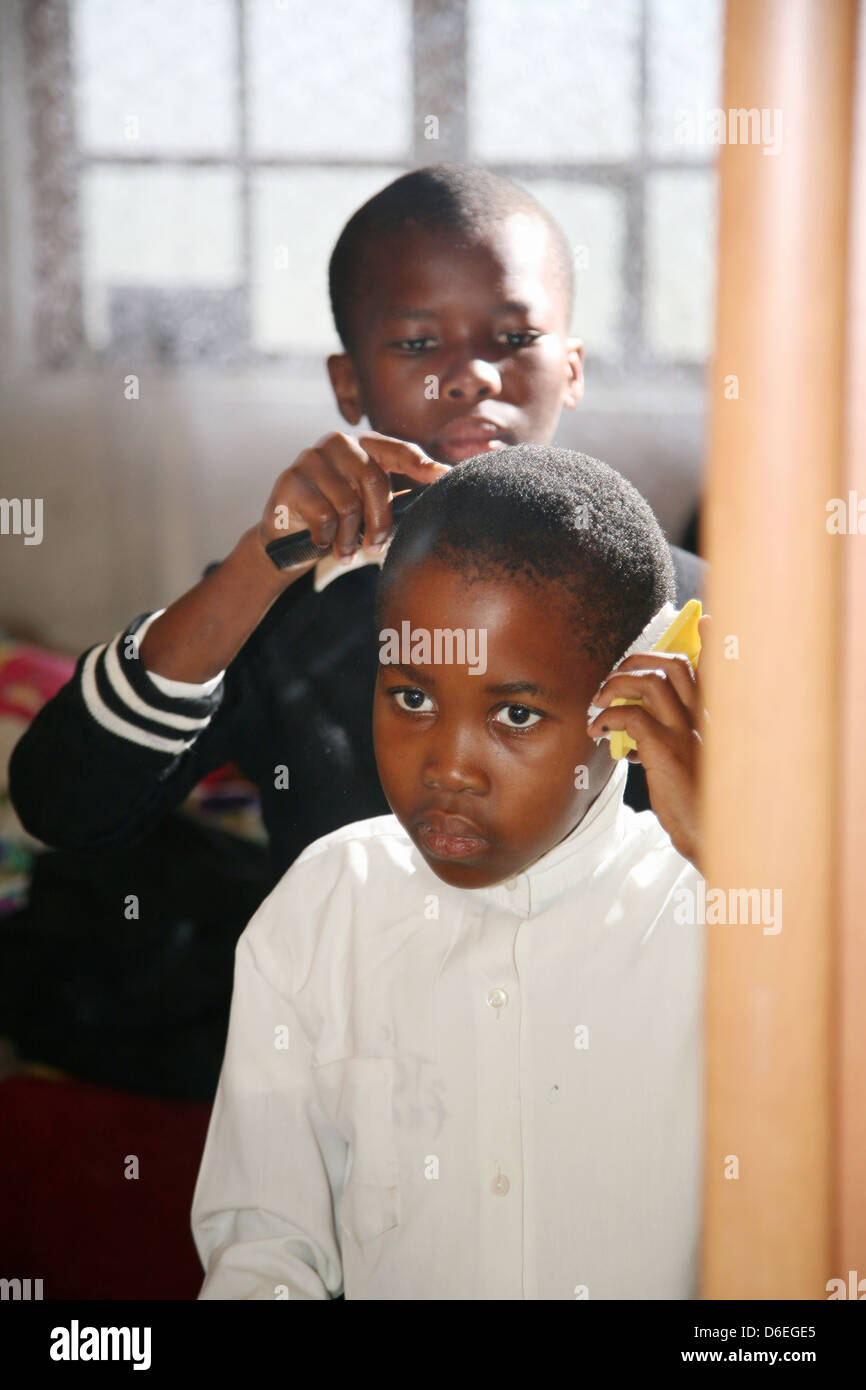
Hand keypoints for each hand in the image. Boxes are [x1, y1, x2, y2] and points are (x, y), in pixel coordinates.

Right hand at [255, 431, 449, 577]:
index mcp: (364, 445)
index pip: (397, 450)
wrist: (286, 538)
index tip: (444, 477)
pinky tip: (321, 543)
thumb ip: (397, 498)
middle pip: (373, 481)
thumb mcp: (368, 507)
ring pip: (347, 504)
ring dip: (349, 538)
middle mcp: (338, 444)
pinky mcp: (290, 481)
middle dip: (380, 522)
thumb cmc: (337, 520)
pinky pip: (323, 517)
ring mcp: (311, 458)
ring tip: (345, 552)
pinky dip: (327, 539)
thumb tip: (438, 494)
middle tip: (376, 549)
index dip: (421, 464)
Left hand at [586, 616, 711, 869]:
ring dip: (616, 685)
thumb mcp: (692, 773)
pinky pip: (631, 716)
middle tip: (614, 676)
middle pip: (674, 665)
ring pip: (650, 682)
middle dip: (638, 660)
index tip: (706, 623)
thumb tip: (633, 744)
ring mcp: (687, 733)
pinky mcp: (667, 750)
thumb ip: (670, 748)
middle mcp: (705, 721)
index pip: (715, 669)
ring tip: (598, 703)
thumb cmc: (700, 811)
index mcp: (713, 723)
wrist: (717, 840)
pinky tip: (597, 732)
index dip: (709, 643)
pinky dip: (607, 717)